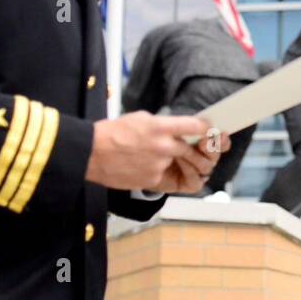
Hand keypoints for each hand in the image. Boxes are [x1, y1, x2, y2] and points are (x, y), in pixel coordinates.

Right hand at [85, 112, 225, 190]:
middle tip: (209, 148)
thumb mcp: (141, 119)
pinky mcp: (153, 181)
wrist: (91, 153)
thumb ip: (164, 125)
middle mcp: (163, 146)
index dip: (206, 128)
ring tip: (188, 162)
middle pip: (196, 150)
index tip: (210, 129)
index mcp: (160, 127)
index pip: (195, 126)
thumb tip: (181, 130)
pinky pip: (170, 177)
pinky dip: (168, 173)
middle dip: (206, 151)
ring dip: (192, 165)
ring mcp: (159, 165)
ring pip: (186, 166)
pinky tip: (160, 168)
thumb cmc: (113, 133)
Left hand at [151, 129, 231, 194]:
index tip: (219, 133)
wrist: (130, 156)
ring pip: (208, 167)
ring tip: (179, 151)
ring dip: (196, 157)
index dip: (222, 138)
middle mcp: (198, 155)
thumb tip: (206, 124)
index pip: (218, 140)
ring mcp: (192, 170)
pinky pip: (196, 181)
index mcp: (197, 139)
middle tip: (203, 142)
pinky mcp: (186, 184)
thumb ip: (186, 124)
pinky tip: (178, 162)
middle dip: (213, 147)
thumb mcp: (162, 124)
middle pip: (216, 154)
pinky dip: (190, 171)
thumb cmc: (144, 138)